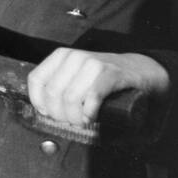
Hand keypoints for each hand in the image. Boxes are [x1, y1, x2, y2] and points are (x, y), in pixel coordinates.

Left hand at [27, 49, 169, 126]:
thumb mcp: (77, 77)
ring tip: (83, 121)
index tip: (49, 114)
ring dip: (75, 117)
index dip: (40, 102)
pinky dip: (89, 112)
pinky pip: (92, 96)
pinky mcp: (112, 73)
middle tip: (72, 121)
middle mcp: (74, 57)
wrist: (141, 71)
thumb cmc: (104, 80)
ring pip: (70, 97)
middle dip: (60, 115)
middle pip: (54, 93)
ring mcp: (93, 63)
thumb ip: (60, 88)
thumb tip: (41, 111)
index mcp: (61, 56)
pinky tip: (91, 117)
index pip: (36, 80)